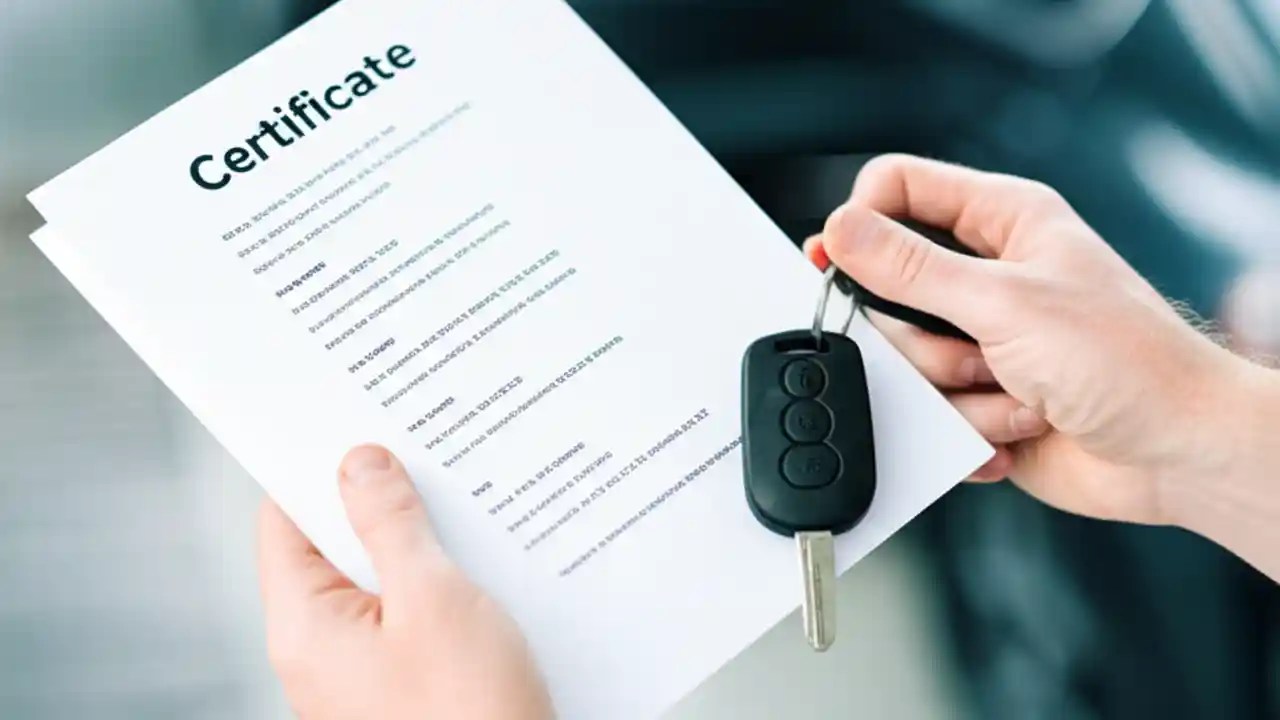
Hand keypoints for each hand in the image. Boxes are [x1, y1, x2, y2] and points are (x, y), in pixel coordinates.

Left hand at [257, 444, 553, 719]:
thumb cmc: (469, 713)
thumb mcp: (434, 599)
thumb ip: (391, 524)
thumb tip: (361, 463)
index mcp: (305, 627)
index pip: (283, 522)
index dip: (313, 468)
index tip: (355, 424)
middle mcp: (320, 652)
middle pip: (331, 548)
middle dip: (378, 500)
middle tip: (424, 453)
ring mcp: (360, 673)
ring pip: (377, 580)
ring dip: (416, 542)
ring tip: (462, 503)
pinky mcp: (402, 685)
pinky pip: (406, 615)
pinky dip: (437, 582)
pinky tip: (481, 561)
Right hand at [805, 154, 1271, 528]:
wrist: (1175, 455)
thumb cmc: (1128, 362)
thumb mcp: (1005, 302)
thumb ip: (911, 268)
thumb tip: (841, 229)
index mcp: (1003, 223)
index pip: (899, 189)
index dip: (859, 220)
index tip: (835, 257)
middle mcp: (988, 278)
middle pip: (889, 291)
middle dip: (924, 338)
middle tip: (973, 349)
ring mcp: (982, 342)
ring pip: (907, 361)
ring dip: (959, 390)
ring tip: (1020, 392)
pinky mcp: (979, 400)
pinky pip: (931, 413)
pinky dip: (974, 428)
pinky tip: (1025, 424)